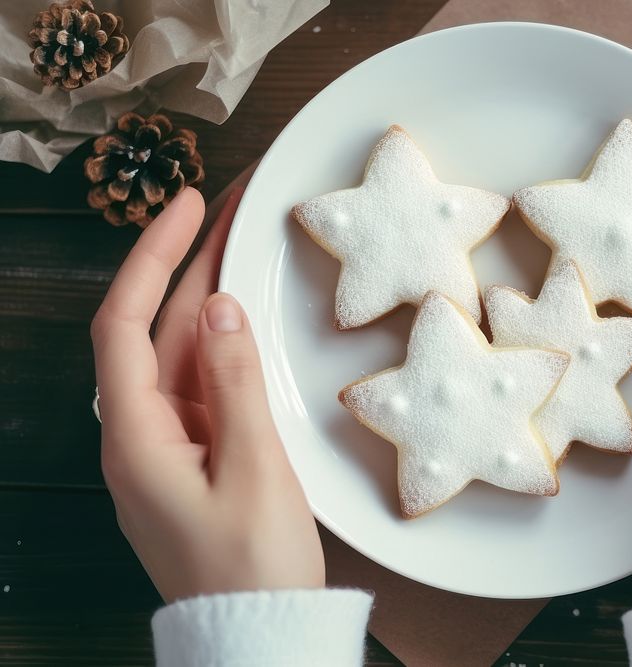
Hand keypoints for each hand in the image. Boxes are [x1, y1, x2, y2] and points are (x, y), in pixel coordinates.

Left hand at [91, 188, 323, 602]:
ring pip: (178, 358)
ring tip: (241, 249)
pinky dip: (222, 349)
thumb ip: (236, 383)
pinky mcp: (193, 461)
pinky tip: (244, 325)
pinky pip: (201, 389)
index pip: (124, 324)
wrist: (259, 637)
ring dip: (206, 303)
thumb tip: (218, 307)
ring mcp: (165, 450)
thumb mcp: (255, 469)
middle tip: (231, 211)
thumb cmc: (254, 567)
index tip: (189, 206)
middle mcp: (139, 438)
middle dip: (187, 267)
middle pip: (152, 333)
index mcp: (136, 440)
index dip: (152, 257)